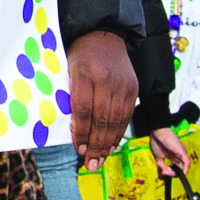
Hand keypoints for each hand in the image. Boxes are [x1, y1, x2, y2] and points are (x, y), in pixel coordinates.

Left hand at [66, 30, 136, 159]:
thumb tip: (66, 128)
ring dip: (107, 144)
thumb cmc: (80, 55)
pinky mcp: (133, 88)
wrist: (105, 35)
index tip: (78, 149)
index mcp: (85, 72)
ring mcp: (123, 84)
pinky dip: (118, 133)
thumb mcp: (67, 69)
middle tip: (91, 164)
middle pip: (102, 118)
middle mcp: (107, 79)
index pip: (83, 109)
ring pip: (116, 121)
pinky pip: (126, 116)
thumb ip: (68, 95)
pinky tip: (111, 146)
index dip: (81, 132)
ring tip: (99, 161)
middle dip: (96, 145)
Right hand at [146, 127, 192, 180]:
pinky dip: (184, 170)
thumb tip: (162, 177)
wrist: (157, 132)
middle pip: (180, 170)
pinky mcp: (182, 152)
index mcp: (174, 158)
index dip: (170, 174)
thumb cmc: (157, 142)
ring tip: (167, 171)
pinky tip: (178, 173)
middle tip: (164, 172)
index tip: (163, 174)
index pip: (176, 169)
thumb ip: (161, 167)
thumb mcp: (158, 158)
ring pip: (184, 168)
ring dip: (176, 173)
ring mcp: (182, 154)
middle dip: (172, 174)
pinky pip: (187, 163)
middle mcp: (179, 157)